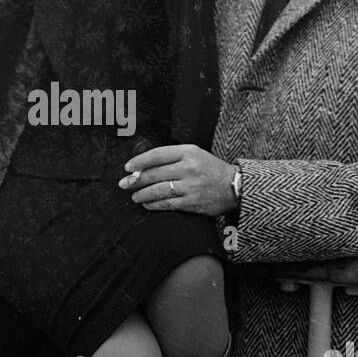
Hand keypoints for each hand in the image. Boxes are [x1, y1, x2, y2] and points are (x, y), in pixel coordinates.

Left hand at [118, 144, 236, 216]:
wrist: (234, 186)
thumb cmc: (209, 169)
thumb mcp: (194, 154)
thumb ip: (172, 158)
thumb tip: (143, 166)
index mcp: (188, 152)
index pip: (157, 155)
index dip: (139, 161)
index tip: (127, 167)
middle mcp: (189, 167)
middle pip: (154, 174)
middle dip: (135, 180)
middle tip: (124, 184)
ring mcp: (190, 186)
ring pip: (158, 190)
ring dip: (142, 194)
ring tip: (134, 196)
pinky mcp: (192, 202)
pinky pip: (167, 204)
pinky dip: (153, 204)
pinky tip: (147, 204)